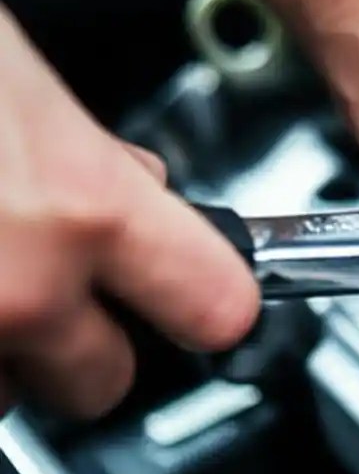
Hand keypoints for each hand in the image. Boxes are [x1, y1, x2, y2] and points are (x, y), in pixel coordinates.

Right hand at [0, 8, 259, 417]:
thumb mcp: (22, 82)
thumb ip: (98, 157)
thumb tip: (145, 188)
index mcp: (84, 204)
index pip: (222, 312)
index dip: (216, 307)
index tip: (211, 298)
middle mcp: (23, 290)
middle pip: (107, 382)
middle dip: (96, 341)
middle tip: (69, 284)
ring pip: (16, 391)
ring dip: (15, 347)